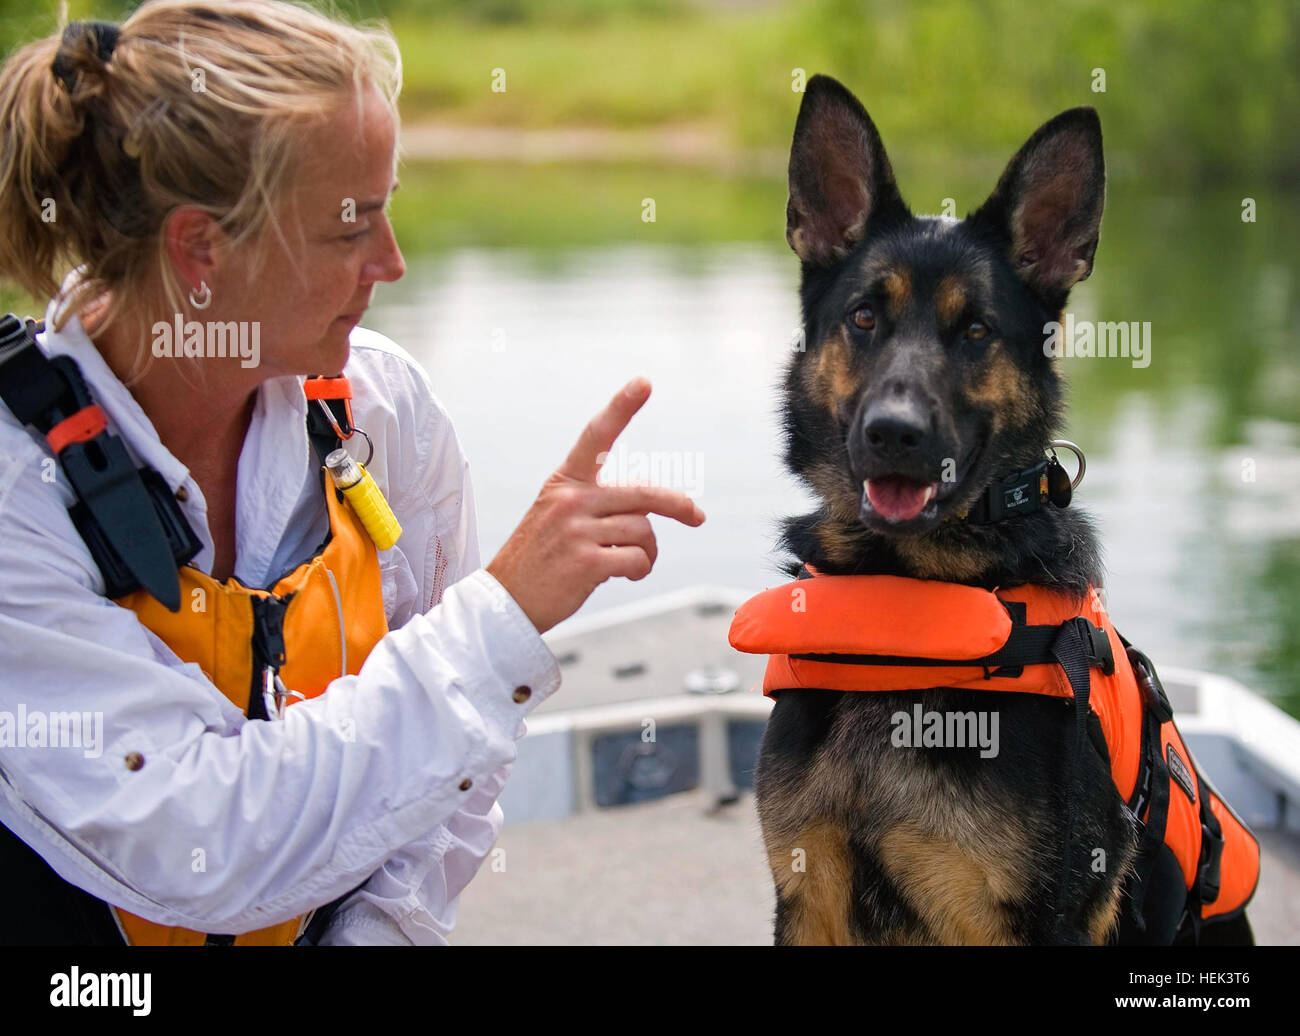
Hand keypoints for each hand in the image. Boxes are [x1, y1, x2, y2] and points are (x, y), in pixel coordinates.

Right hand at [486, 377, 704, 633]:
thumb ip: (595, 505)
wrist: (504, 602)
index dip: (621, 407)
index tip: (644, 382)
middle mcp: (571, 501)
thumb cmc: (538, 560)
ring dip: (648, 552)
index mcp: (564, 483)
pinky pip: (637, 559)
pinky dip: (640, 569)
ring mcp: (578, 531)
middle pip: (644, 494)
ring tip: (632, 564)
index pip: (596, 436)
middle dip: (678, 506)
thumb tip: (647, 516)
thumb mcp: (555, 517)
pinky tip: (626, 575)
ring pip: (643, 531)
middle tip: (696, 516)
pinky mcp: (587, 563)